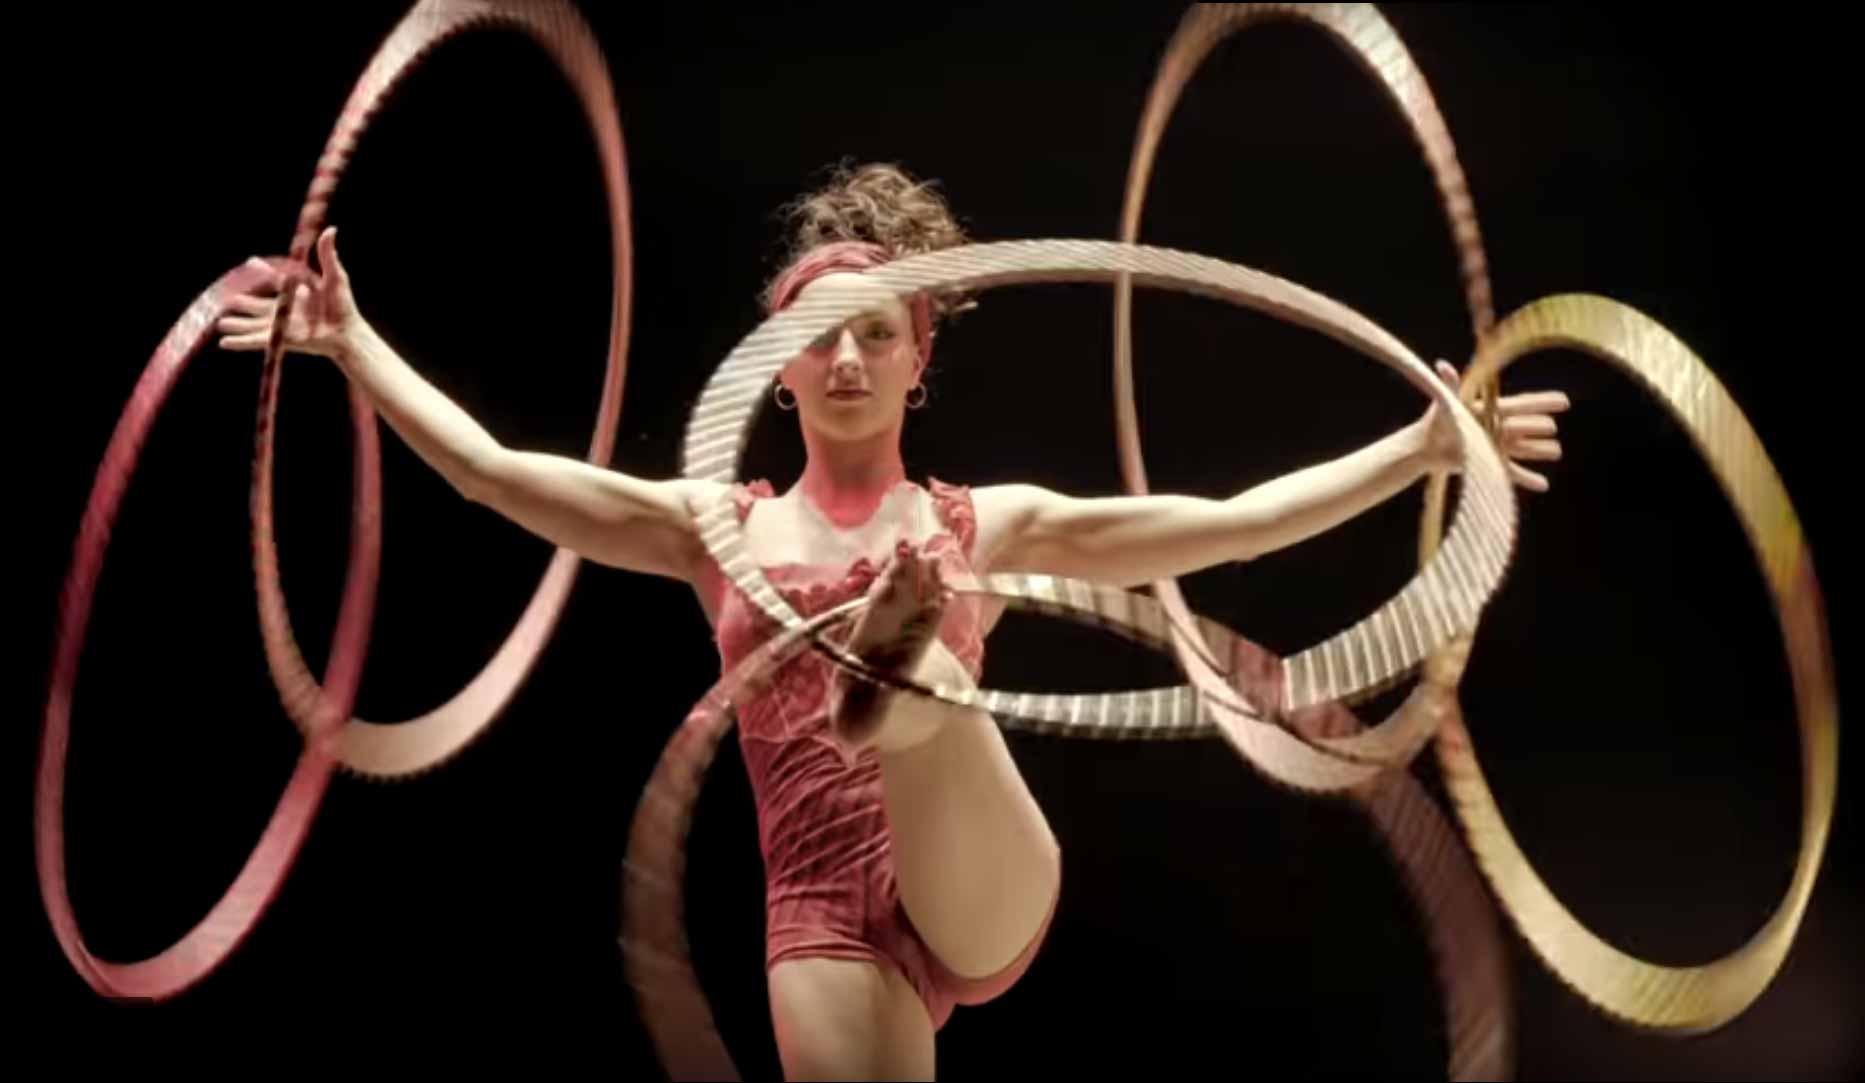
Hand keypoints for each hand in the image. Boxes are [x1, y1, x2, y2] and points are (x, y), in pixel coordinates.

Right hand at [216, 226, 359, 361]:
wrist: (347, 333)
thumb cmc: (344, 306)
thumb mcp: (335, 278)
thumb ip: (327, 256)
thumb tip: (331, 229)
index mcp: (294, 293)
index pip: (274, 279)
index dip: (262, 272)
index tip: (250, 262)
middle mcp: (285, 310)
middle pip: (257, 305)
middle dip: (241, 302)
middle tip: (224, 297)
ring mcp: (282, 326)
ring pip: (252, 323)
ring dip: (237, 323)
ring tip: (220, 323)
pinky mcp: (281, 340)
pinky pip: (257, 341)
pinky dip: (241, 342)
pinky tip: (224, 343)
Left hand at [1419, 359, 1568, 491]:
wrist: (1425, 446)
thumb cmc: (1436, 419)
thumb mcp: (1445, 401)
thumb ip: (1448, 384)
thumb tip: (1441, 365)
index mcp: (1493, 409)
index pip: (1522, 404)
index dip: (1542, 402)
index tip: (1564, 401)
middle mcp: (1500, 427)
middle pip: (1526, 426)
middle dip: (1537, 426)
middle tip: (1550, 427)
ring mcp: (1498, 446)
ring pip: (1525, 448)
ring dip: (1540, 450)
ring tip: (1556, 451)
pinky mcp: (1491, 463)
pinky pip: (1512, 472)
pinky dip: (1527, 478)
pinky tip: (1543, 485)